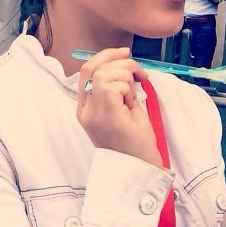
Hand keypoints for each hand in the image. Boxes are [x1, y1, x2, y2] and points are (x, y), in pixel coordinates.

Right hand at [77, 47, 162, 167]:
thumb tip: (125, 63)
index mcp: (86, 108)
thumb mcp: (124, 110)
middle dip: (120, 62)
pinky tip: (133, 103)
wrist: (140, 172)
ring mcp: (94, 115)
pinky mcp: (107, 118)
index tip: (126, 53)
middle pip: (93, 67)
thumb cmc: (136, 144)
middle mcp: (85, 111)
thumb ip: (118, 89)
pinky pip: (113, 86)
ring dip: (127, 77)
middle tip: (139, 74)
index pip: (86, 70)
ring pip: (105, 74)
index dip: (106, 55)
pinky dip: (128, 88)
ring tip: (135, 97)